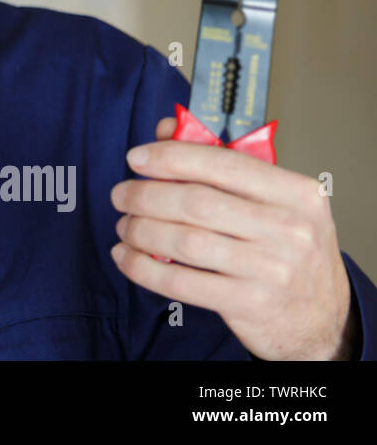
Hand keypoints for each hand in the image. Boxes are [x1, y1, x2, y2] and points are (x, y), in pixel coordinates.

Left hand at [110, 116, 358, 359]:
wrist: (323, 315)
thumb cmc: (289, 248)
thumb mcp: (275, 201)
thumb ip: (222, 162)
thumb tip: (166, 129)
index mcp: (296, 193)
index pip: (224, 163)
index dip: (172, 157)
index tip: (136, 158)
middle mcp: (289, 230)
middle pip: (197, 203)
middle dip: (146, 196)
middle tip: (121, 195)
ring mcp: (272, 270)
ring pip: (185, 242)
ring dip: (141, 232)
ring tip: (124, 227)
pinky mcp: (250, 304)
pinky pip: (182, 283)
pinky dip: (144, 269)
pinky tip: (126, 258)